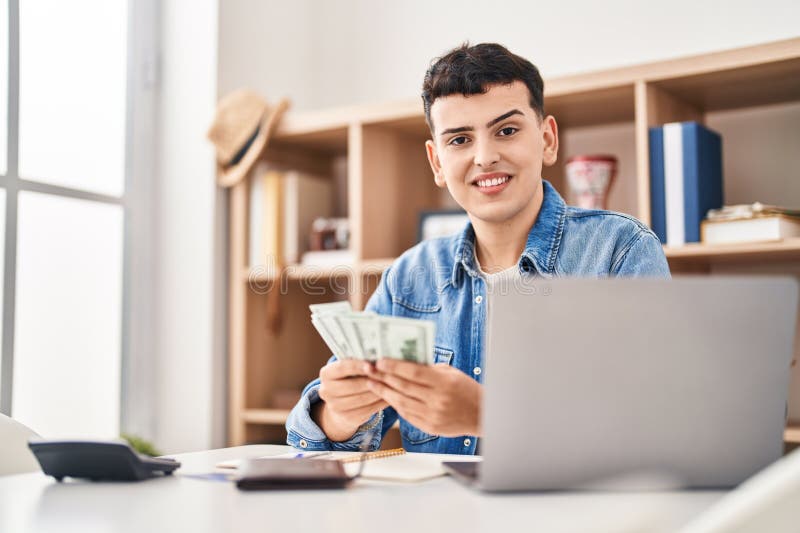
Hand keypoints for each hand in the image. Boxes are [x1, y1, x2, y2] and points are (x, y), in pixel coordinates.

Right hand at [312, 359, 388, 441]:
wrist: (342, 403)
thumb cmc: (350, 378)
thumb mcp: (350, 369)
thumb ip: (359, 363)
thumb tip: (379, 358)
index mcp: (326, 374)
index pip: (342, 368)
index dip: (357, 366)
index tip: (372, 365)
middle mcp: (326, 391)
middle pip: (352, 386)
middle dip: (372, 380)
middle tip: (388, 375)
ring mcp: (335, 407)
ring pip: (362, 399)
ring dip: (379, 391)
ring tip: (392, 384)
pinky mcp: (348, 418)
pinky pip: (368, 410)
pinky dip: (380, 403)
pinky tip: (390, 396)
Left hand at [364, 359, 481, 436]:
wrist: (481, 415)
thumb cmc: (467, 390)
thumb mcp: (452, 373)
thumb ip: (430, 369)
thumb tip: (405, 362)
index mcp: (444, 383)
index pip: (414, 373)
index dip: (395, 366)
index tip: (380, 361)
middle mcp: (438, 400)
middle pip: (404, 387)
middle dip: (383, 377)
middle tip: (369, 370)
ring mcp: (433, 416)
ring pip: (401, 402)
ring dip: (384, 392)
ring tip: (372, 383)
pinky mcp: (430, 427)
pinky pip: (407, 415)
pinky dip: (395, 404)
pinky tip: (387, 397)